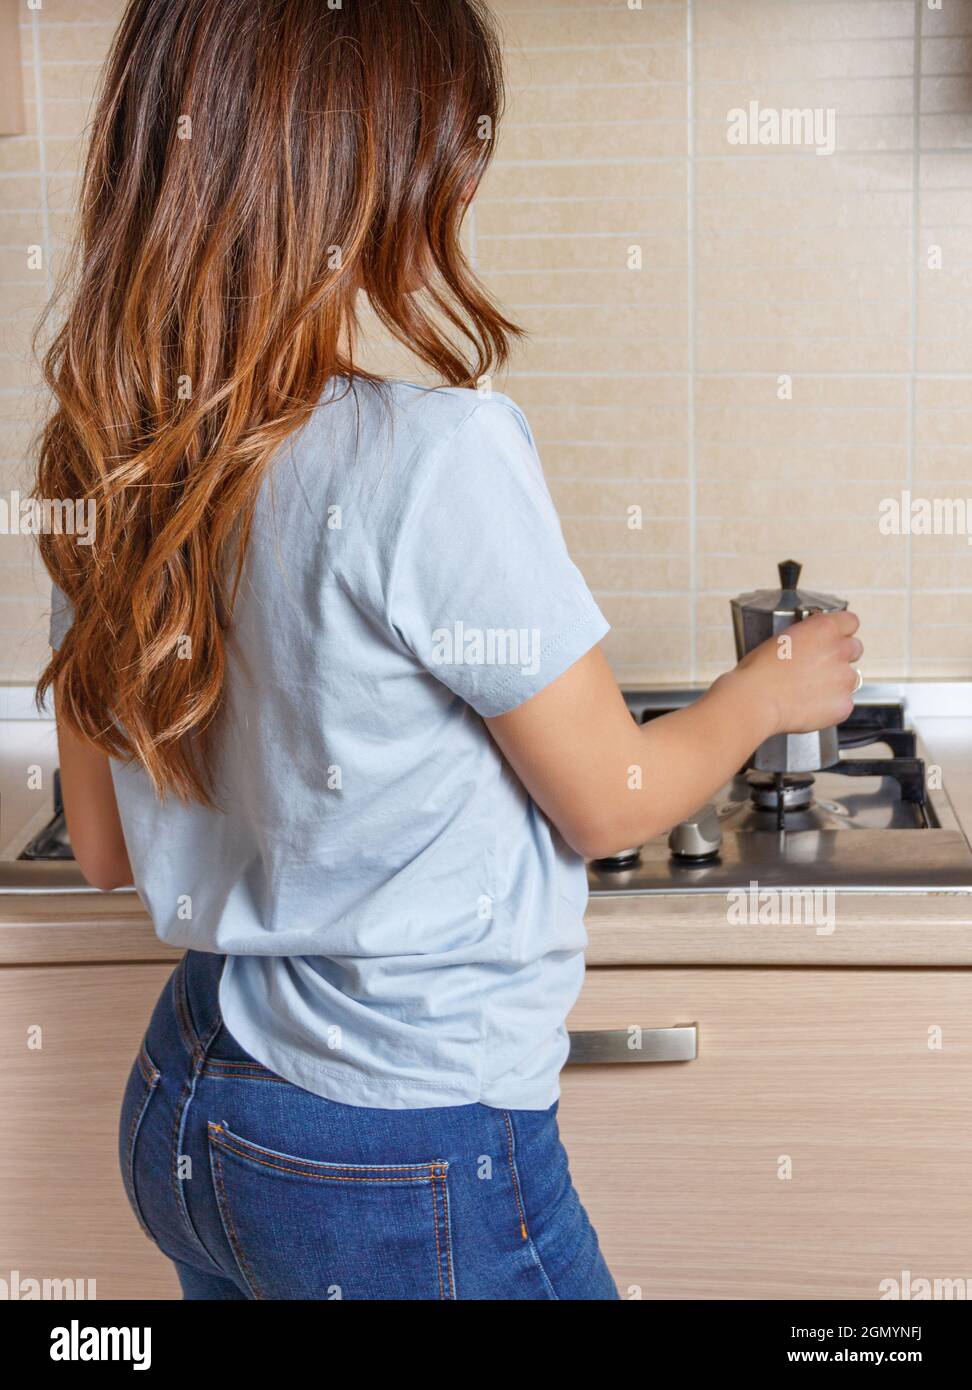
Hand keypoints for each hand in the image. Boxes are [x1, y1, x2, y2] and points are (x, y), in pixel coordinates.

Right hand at [733, 610, 862, 737]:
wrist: (756, 699)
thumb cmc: (759, 670)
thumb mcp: (781, 638)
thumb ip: (806, 638)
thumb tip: (810, 644)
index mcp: (824, 628)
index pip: (850, 622)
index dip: (841, 630)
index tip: (834, 637)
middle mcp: (840, 650)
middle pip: (855, 648)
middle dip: (841, 656)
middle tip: (819, 666)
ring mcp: (845, 679)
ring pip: (850, 678)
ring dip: (837, 682)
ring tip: (810, 690)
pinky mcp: (844, 704)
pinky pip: (843, 703)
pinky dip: (830, 705)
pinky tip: (809, 705)